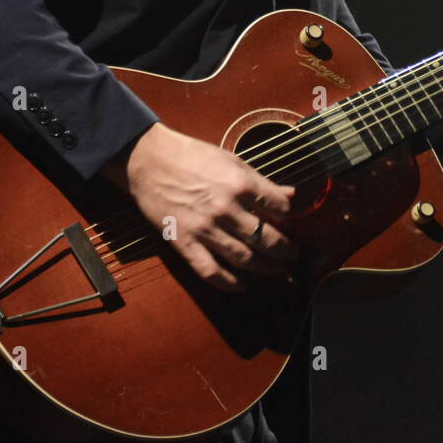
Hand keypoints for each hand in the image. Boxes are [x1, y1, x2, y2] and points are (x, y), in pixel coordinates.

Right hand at [102, 122, 297, 291]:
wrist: (149, 160)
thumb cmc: (193, 156)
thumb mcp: (232, 160)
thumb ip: (261, 182)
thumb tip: (291, 194)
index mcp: (241, 184)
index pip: (280, 208)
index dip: (291, 216)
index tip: (292, 222)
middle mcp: (226, 208)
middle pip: (266, 238)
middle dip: (285, 250)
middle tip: (293, 254)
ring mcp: (205, 228)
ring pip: (244, 258)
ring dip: (265, 268)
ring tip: (277, 270)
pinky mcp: (184, 242)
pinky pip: (210, 270)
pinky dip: (228, 283)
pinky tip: (241, 286)